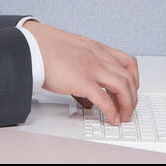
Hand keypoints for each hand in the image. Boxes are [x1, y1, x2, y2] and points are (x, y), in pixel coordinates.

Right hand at [23, 21, 139, 124]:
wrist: (31, 46)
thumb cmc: (45, 49)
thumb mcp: (72, 55)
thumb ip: (84, 73)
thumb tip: (89, 100)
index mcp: (96, 48)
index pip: (127, 62)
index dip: (134, 79)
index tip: (132, 91)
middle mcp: (98, 56)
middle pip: (129, 77)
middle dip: (133, 96)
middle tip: (129, 109)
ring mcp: (92, 68)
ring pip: (123, 86)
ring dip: (127, 104)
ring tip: (123, 116)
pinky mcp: (82, 81)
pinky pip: (105, 100)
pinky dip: (112, 112)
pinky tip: (111, 119)